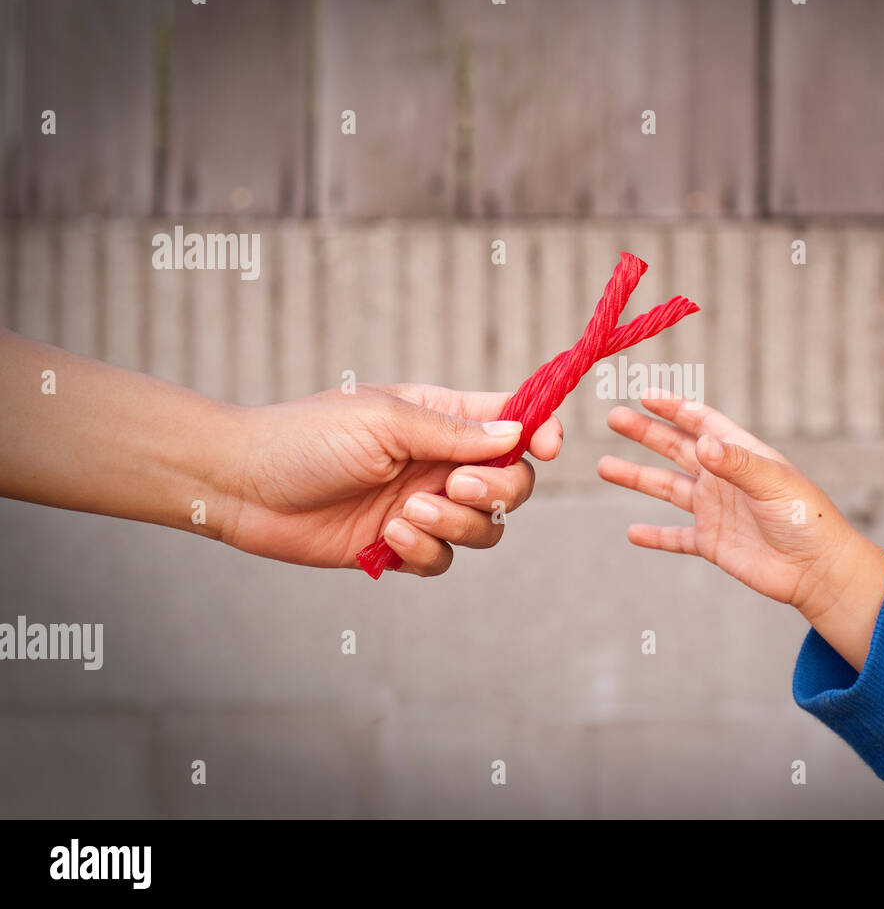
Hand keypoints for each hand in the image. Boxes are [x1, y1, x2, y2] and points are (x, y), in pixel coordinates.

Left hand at [221, 383, 561, 575]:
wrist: (244, 485)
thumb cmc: (307, 437)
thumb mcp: (385, 421)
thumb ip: (454, 432)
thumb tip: (518, 436)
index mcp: (443, 417)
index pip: (513, 422)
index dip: (540, 432)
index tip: (546, 446)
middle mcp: (441, 462)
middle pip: (513, 483)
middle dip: (498, 490)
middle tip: (455, 487)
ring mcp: (424, 505)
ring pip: (485, 529)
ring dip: (458, 526)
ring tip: (407, 514)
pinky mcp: (400, 546)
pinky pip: (443, 561)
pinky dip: (425, 552)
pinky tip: (389, 536)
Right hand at [598, 393, 883, 668]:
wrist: (816, 569)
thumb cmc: (805, 518)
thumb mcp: (773, 483)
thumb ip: (736, 463)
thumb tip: (700, 442)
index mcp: (740, 454)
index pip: (702, 422)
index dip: (675, 408)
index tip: (646, 394)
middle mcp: (723, 478)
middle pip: (676, 448)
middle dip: (645, 432)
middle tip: (613, 418)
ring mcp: (715, 510)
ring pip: (667, 488)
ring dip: (636, 477)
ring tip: (604, 466)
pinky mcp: (712, 543)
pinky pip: (675, 536)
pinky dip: (654, 535)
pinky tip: (631, 531)